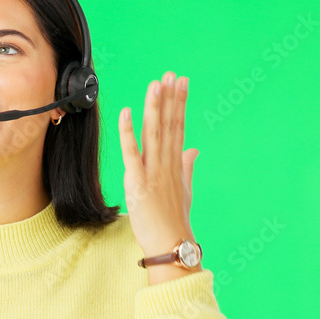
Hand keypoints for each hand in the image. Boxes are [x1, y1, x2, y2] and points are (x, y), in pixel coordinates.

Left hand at [117, 71, 198, 255]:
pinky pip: (131, 153)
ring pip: (154, 133)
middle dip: (170, 98)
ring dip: (154, 107)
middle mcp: (166, 164)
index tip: (181, 82)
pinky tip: (126, 112)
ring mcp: (153, 172)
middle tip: (171, 74)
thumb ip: (188, 167)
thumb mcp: (184, 190)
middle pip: (169, 125)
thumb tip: (194, 149)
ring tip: (156, 84)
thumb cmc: (175, 220)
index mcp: (176, 164)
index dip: (179, 103)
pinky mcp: (137, 182)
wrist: (170, 244)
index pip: (178, 126)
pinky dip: (128, 132)